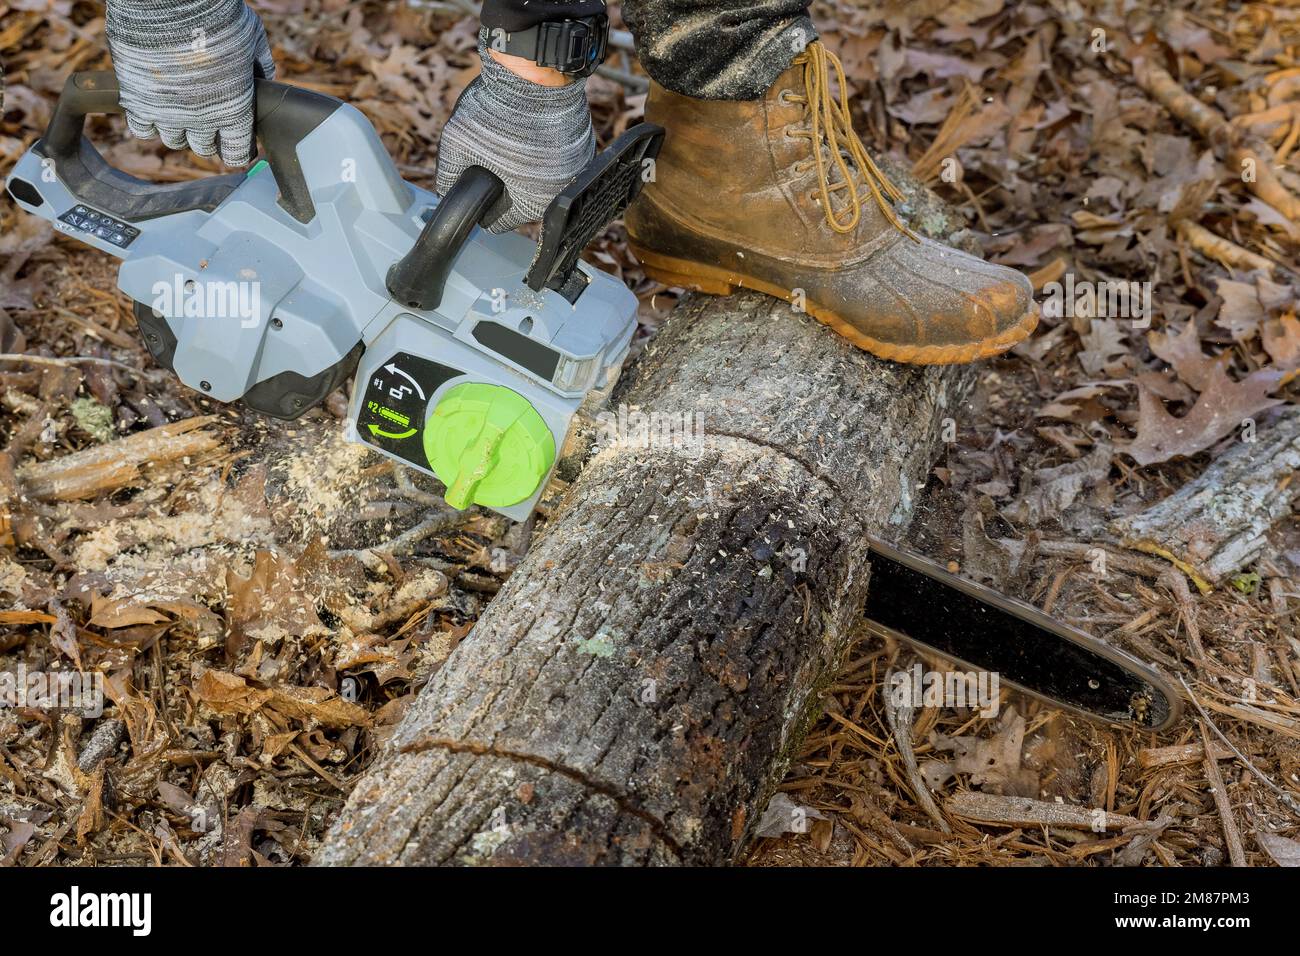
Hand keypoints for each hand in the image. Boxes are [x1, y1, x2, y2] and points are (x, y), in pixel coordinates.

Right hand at [105, 0, 275, 166]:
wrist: (167, 1)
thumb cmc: (216, 15)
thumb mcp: (252, 37)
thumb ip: (261, 64)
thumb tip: (264, 77)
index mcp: (233, 111)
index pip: (237, 153)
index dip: (238, 149)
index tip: (236, 141)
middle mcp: (200, 120)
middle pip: (204, 148)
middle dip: (208, 137)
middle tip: (207, 119)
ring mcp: (166, 113)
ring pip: (173, 140)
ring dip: (179, 129)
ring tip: (180, 109)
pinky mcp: (136, 101)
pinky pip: (142, 129)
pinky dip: (148, 121)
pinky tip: (154, 106)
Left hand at [436, 29, 594, 233]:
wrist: (535, 70)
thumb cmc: (498, 110)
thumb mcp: (458, 143)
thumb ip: (448, 174)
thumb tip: (445, 190)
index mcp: (531, 202)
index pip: (499, 221)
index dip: (481, 206)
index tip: (476, 186)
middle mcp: (560, 192)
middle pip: (521, 200)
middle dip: (504, 183)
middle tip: (491, 154)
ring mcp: (577, 169)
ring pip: (541, 179)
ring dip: (525, 167)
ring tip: (510, 139)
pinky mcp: (585, 146)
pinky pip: (557, 158)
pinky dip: (543, 149)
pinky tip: (529, 129)